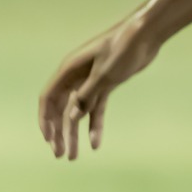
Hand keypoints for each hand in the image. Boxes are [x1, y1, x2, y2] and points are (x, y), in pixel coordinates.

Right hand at [38, 21, 159, 159]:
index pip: (48, 98)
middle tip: (60, 154)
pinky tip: (95, 143)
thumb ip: (88, 94)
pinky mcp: (106, 85)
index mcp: (69, 70)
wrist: (146, 34)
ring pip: (78, 112)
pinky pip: (96, 109)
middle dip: (59, 132)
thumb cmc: (124, 48)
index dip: (45, 120)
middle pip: (61, 109)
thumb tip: (72, 117)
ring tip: (74, 157)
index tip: (49, 140)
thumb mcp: (106, 73)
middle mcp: (76, 77)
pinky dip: (95, 125)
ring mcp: (90, 82)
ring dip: (75, 133)